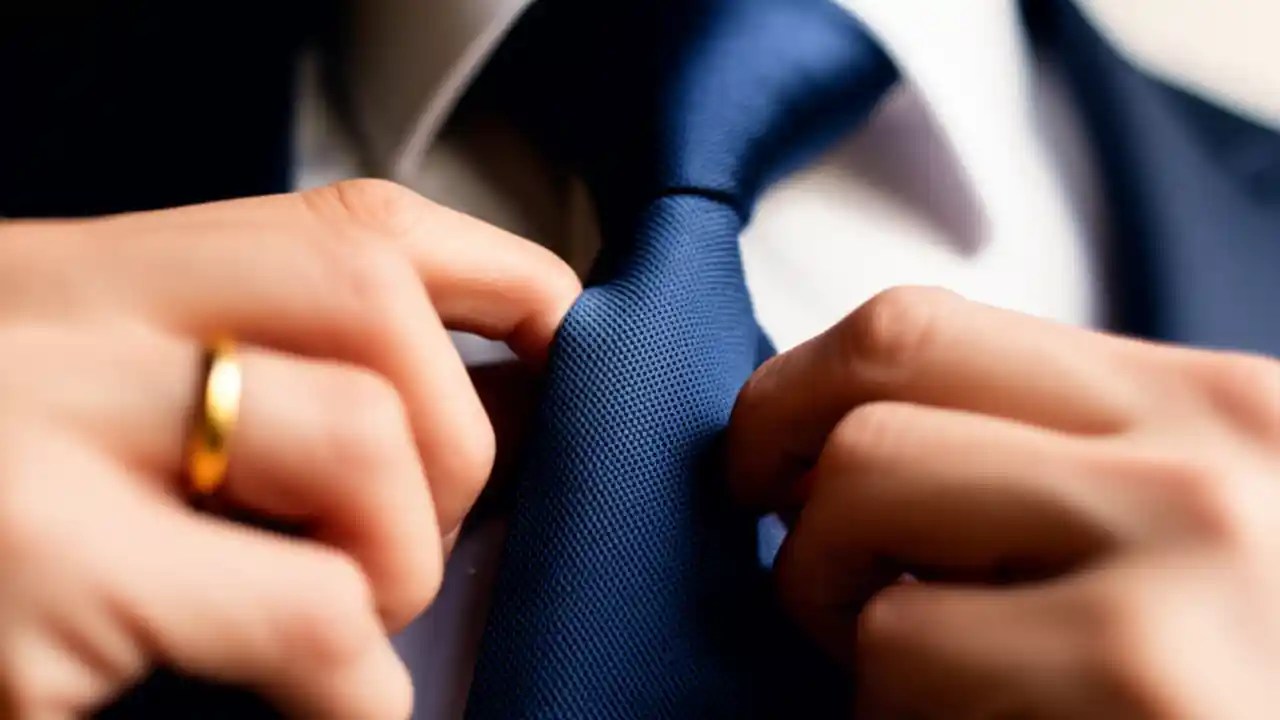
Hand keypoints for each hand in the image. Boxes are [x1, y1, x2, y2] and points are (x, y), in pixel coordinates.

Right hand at [0, 180, 579, 718]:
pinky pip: (308, 624)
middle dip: (456, 460)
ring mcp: (43, 453)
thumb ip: (236, 363)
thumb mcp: (81, 372)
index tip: (550, 359)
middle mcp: (66, 326)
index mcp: (99, 271)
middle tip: (404, 545)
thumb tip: (455, 409)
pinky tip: (335, 707)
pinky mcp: (37, 601)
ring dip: (401, 568)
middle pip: (385, 322)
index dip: (498, 289)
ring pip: (367, 448)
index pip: (360, 225)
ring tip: (344, 633)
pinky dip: (360, 689)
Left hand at [728, 287, 1279, 718]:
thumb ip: (1058, 461)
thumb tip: (842, 445)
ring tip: (944, 698)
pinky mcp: (1146, 710)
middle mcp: (1205, 480)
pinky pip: (911, 697)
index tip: (761, 467)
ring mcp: (1180, 607)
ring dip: (867, 658)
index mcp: (1207, 406)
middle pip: (865, 435)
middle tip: (836, 600)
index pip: (912, 329)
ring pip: (874, 584)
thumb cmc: (1261, 646)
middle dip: (807, 536)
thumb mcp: (1204, 514)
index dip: (788, 397)